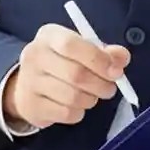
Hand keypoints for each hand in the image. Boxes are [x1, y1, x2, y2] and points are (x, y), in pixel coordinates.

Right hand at [3, 23, 130, 129]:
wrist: (27, 85)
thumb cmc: (61, 62)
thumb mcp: (80, 49)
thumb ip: (104, 52)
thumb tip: (121, 57)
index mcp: (48, 36)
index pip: (71, 45)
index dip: (98, 59)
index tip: (116, 71)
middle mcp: (34, 56)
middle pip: (75, 74)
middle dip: (101, 84)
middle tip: (110, 88)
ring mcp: (30, 82)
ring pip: (73, 97)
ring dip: (91, 99)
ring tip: (92, 95)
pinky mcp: (33, 106)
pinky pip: (67, 113)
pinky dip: (79, 112)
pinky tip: (76, 104)